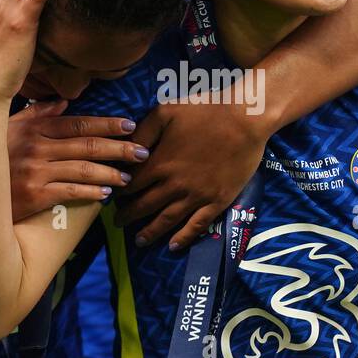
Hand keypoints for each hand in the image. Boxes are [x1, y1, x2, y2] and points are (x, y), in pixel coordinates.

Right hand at [7, 100, 149, 219]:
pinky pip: (70, 192)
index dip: (107, 124)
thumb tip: (63, 101)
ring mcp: (36, 170)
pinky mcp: (34, 194)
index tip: (130, 125)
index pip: (79, 123)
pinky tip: (106, 194)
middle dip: (119, 148)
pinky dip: (91, 193)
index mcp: (35, 127)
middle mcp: (37, 146)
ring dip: (110, 173)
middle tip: (142, 152)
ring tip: (128, 177)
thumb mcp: (10, 127)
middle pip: (88, 145)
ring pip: (83, 169)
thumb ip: (37, 113)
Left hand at [117, 97, 271, 249]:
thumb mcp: (165, 112)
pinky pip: (197, 226)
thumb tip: (125, 150)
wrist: (245, 119)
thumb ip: (143, 132)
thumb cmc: (205, 111)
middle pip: (144, 206)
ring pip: (167, 220)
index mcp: (160, 163)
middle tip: (117, 222)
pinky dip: (183, 238)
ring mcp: (196, 196)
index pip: (131, 185)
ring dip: (150, 232)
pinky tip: (173, 246)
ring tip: (139, 240)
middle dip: (128, 216)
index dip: (119, 192)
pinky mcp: (217, 201)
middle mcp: (174, 185)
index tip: (112, 197)